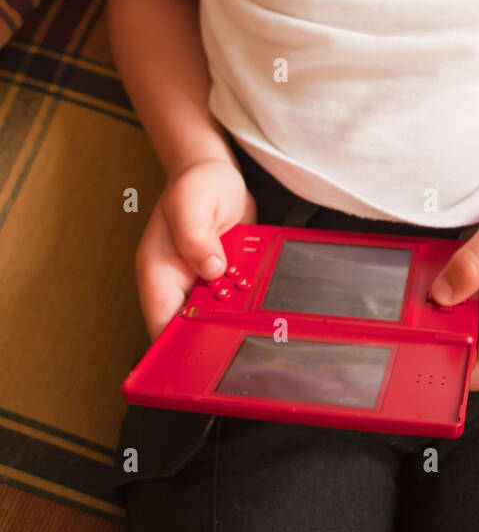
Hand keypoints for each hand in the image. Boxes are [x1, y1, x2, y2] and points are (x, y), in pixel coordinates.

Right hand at [135, 159, 256, 341]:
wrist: (217, 175)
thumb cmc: (196, 184)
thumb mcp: (192, 202)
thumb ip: (195, 235)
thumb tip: (210, 268)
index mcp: (159, 274)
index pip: (161, 327)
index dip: (176, 350)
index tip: (204, 357)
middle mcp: (179, 286)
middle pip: (191, 332)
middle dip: (216, 336)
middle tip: (243, 335)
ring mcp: (202, 287)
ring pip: (217, 322)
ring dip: (237, 321)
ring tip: (259, 316)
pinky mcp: (224, 283)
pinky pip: (236, 304)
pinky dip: (250, 304)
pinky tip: (266, 301)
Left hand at [432, 182, 478, 390]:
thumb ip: (471, 265)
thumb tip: (439, 296)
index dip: (448, 363)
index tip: (425, 335)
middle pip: (474, 351)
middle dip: (449, 325)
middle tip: (435, 287)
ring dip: (460, 309)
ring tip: (458, 272)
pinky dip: (472, 300)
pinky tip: (473, 273)